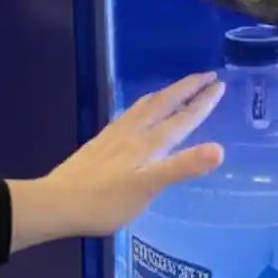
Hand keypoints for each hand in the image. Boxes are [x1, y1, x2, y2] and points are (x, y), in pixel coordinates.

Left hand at [7, 72, 225, 252]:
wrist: (57, 203)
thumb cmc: (105, 201)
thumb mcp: (148, 187)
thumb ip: (183, 167)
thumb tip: (219, 149)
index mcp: (148, 143)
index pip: (182, 118)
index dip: (202, 102)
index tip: (220, 85)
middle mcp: (133, 132)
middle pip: (164, 103)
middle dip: (187, 88)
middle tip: (207, 75)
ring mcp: (115, 135)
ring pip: (146, 106)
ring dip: (166, 94)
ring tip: (177, 88)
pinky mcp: (102, 142)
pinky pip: (131, 114)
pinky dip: (145, 106)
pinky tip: (139, 113)